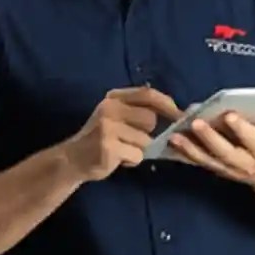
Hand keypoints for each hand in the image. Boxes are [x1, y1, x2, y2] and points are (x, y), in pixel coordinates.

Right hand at [64, 87, 180, 182]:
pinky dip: (132, 160)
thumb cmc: (102, 137)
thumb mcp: (117, 116)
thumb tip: (176, 112)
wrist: (74, 159)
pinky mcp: (108, 146)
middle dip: (149, 132)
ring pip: (145, 139)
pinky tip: (119, 159)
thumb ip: (139, 110)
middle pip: (150, 118)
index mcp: (114, 98)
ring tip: (123, 150)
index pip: (147, 94)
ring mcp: (108, 127)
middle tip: (134, 140)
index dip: (167, 103)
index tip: (181, 115)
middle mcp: (110, 108)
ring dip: (139, 149)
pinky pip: (137, 154)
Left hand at [169, 109, 254, 184]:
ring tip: (175, 135)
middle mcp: (245, 162)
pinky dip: (185, 155)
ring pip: (208, 159)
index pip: (252, 139)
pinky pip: (200, 163)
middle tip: (196, 122)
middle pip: (225, 151)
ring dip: (190, 148)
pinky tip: (171, 144)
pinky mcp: (219, 169)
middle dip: (210, 138)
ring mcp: (230, 169)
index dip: (242, 128)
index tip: (231, 115)